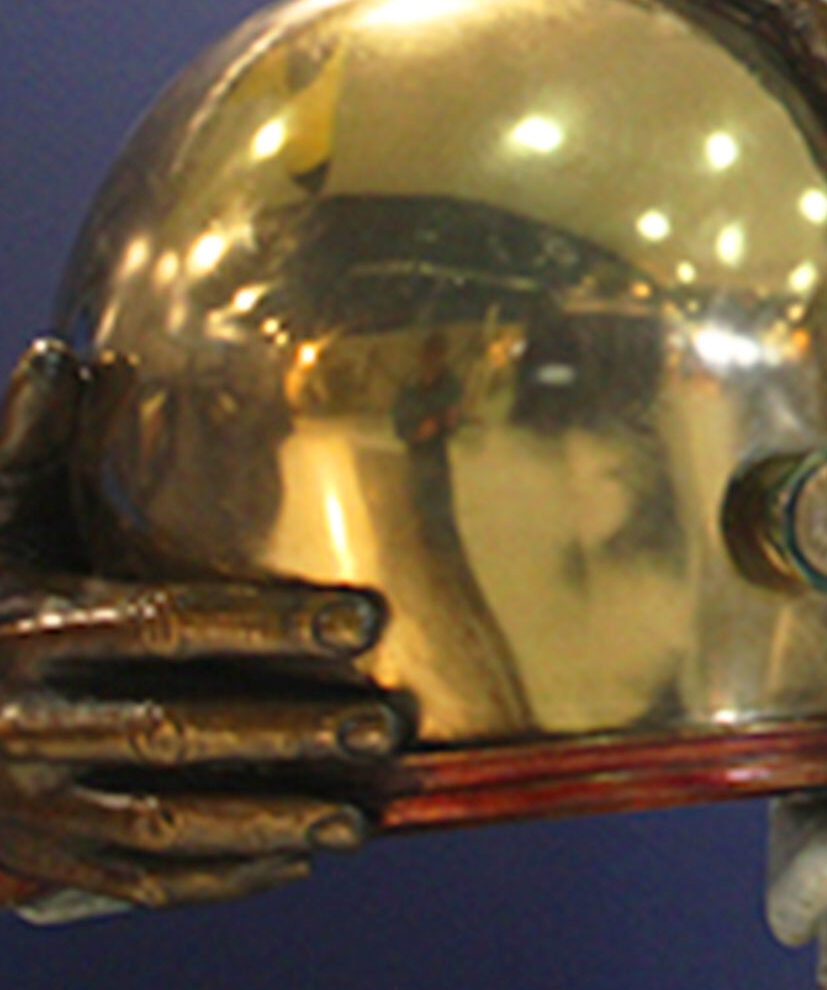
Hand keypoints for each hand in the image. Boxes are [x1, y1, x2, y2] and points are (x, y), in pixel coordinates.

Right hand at [0, 342, 405, 914]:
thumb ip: (29, 446)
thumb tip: (60, 355)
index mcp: (31, 628)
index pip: (167, 625)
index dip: (267, 624)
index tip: (365, 620)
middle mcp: (28, 723)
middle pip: (174, 732)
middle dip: (285, 732)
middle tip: (383, 726)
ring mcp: (33, 805)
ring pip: (163, 823)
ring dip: (267, 820)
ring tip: (362, 814)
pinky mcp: (42, 863)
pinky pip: (140, 879)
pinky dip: (221, 876)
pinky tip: (298, 857)